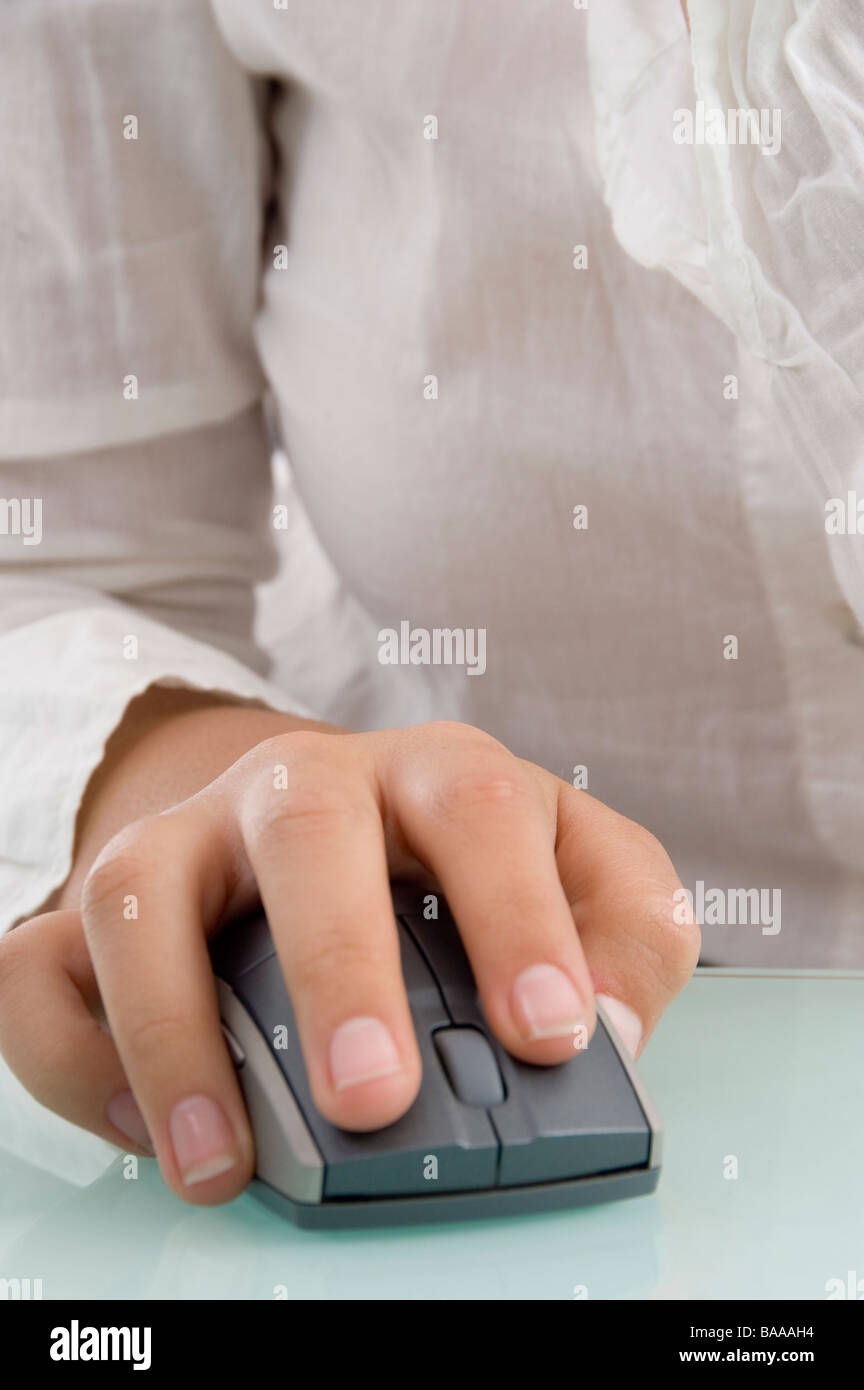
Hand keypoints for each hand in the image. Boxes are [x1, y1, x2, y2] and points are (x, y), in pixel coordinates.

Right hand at [0, 718, 697, 1204]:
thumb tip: (610, 1031)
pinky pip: (42, 963)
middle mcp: (303, 788)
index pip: (481, 807)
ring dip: (173, 1029)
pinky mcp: (109, 904)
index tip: (549, 1035)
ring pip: (140, 890)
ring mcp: (191, 839)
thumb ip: (625, 935)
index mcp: (433, 774)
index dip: (518, 915)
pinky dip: (80, 1050)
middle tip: (371, 1097)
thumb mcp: (571, 874)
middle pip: (306, 834)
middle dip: (337, 963)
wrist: (314, 828)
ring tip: (224, 1158)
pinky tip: (152, 1127)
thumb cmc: (452, 868)